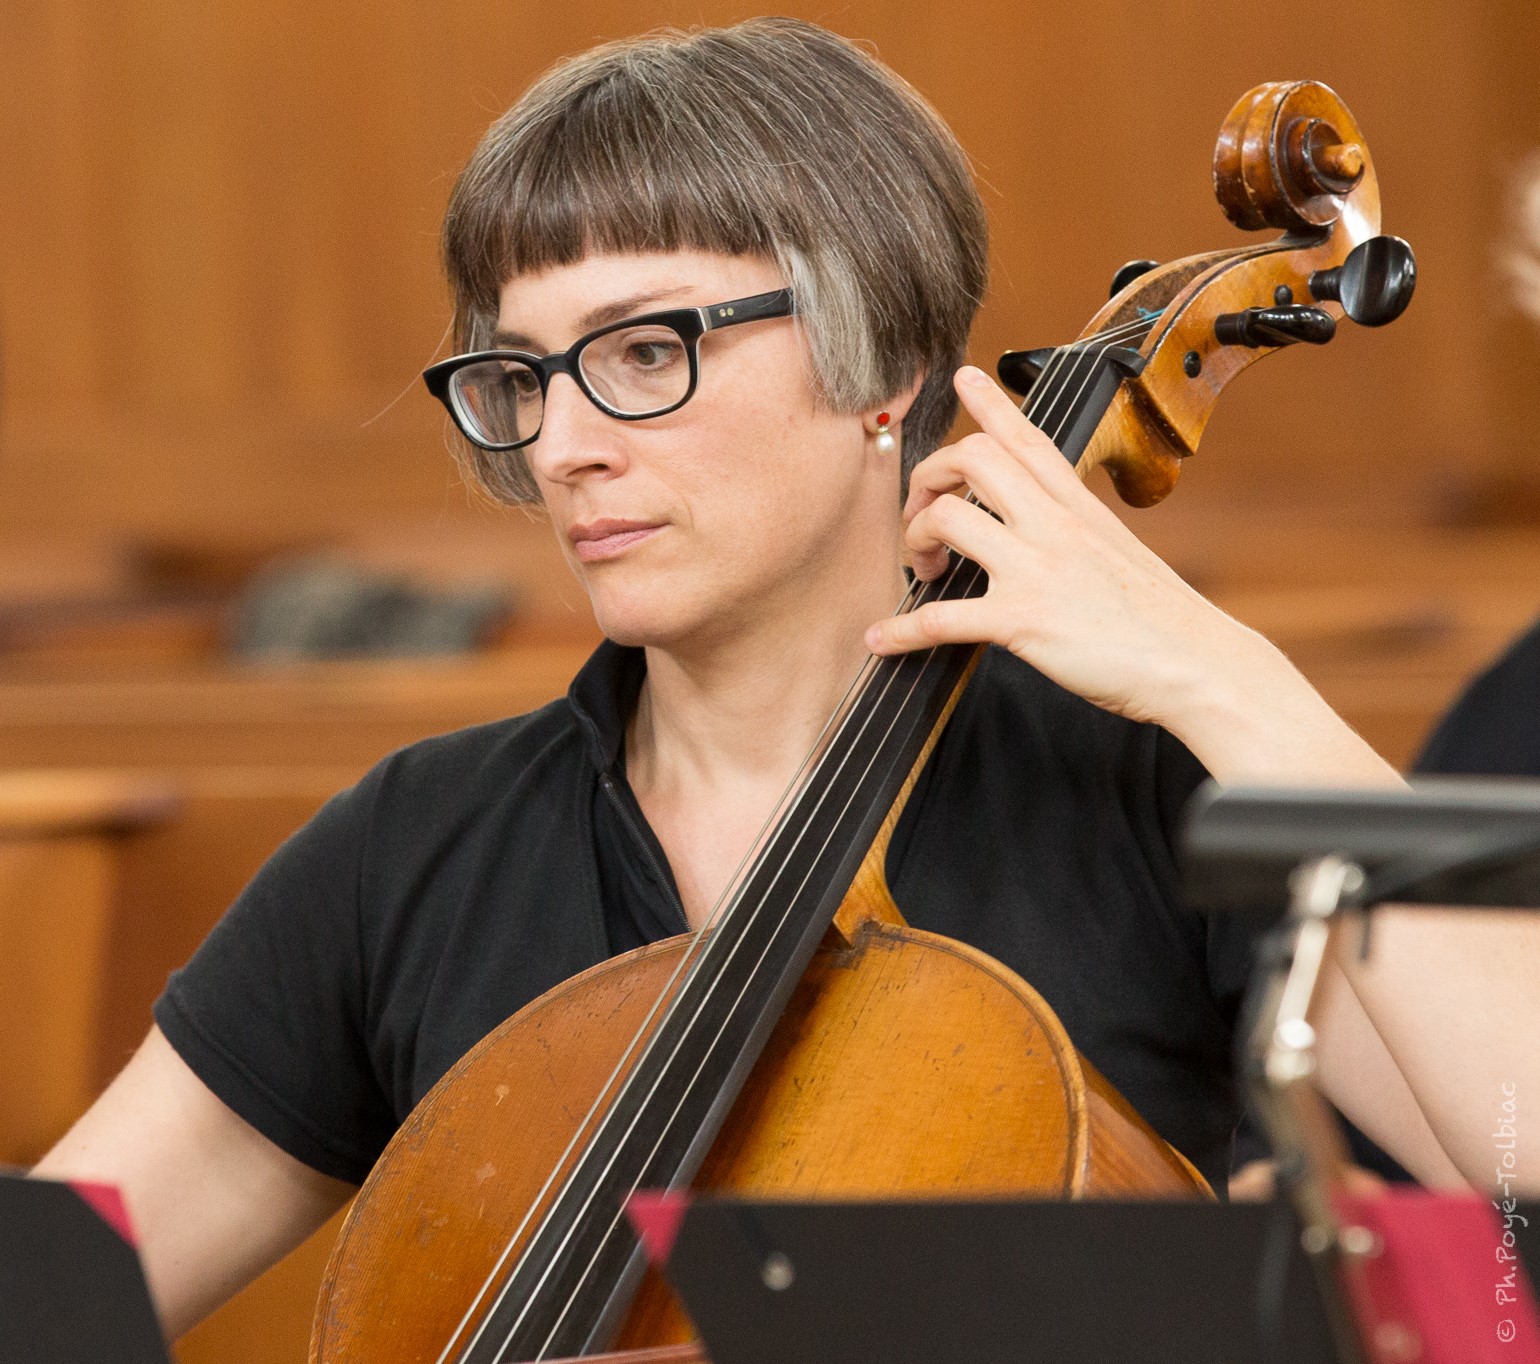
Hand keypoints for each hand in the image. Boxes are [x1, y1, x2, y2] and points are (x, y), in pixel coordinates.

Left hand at [864, 365, 1247, 728]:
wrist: (1198, 665)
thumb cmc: (1163, 621)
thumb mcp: (1123, 554)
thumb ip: (1080, 534)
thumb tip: (1053, 535)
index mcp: (1079, 509)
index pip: (1028, 437)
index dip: (992, 403)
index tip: (965, 377)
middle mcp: (1055, 526)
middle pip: (973, 458)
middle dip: (928, 476)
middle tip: (921, 513)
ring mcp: (1037, 569)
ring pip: (946, 519)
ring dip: (914, 542)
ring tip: (922, 572)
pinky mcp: (1024, 620)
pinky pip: (941, 617)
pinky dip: (902, 630)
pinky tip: (884, 640)